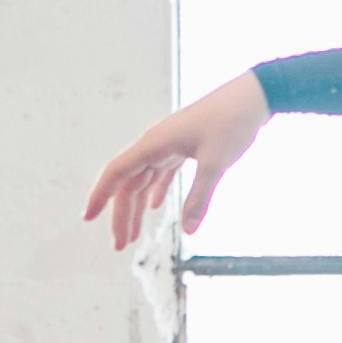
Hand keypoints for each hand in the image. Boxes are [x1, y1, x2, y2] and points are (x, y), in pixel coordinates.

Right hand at [82, 71, 269, 250]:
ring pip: (144, 179)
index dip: (100, 196)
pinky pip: (162, 172)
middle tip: (121, 246)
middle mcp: (156, 143)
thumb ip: (200, 198)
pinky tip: (155, 208)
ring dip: (136, 207)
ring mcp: (170, 144)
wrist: (253, 96)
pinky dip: (156, 190)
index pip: (116, 172)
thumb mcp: (216, 163)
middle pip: (128, 182)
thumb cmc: (233, 123)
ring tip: (134, 236)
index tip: (87, 218)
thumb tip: (189, 230)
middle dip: (121, 214)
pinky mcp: (185, 146)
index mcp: (155, 143)